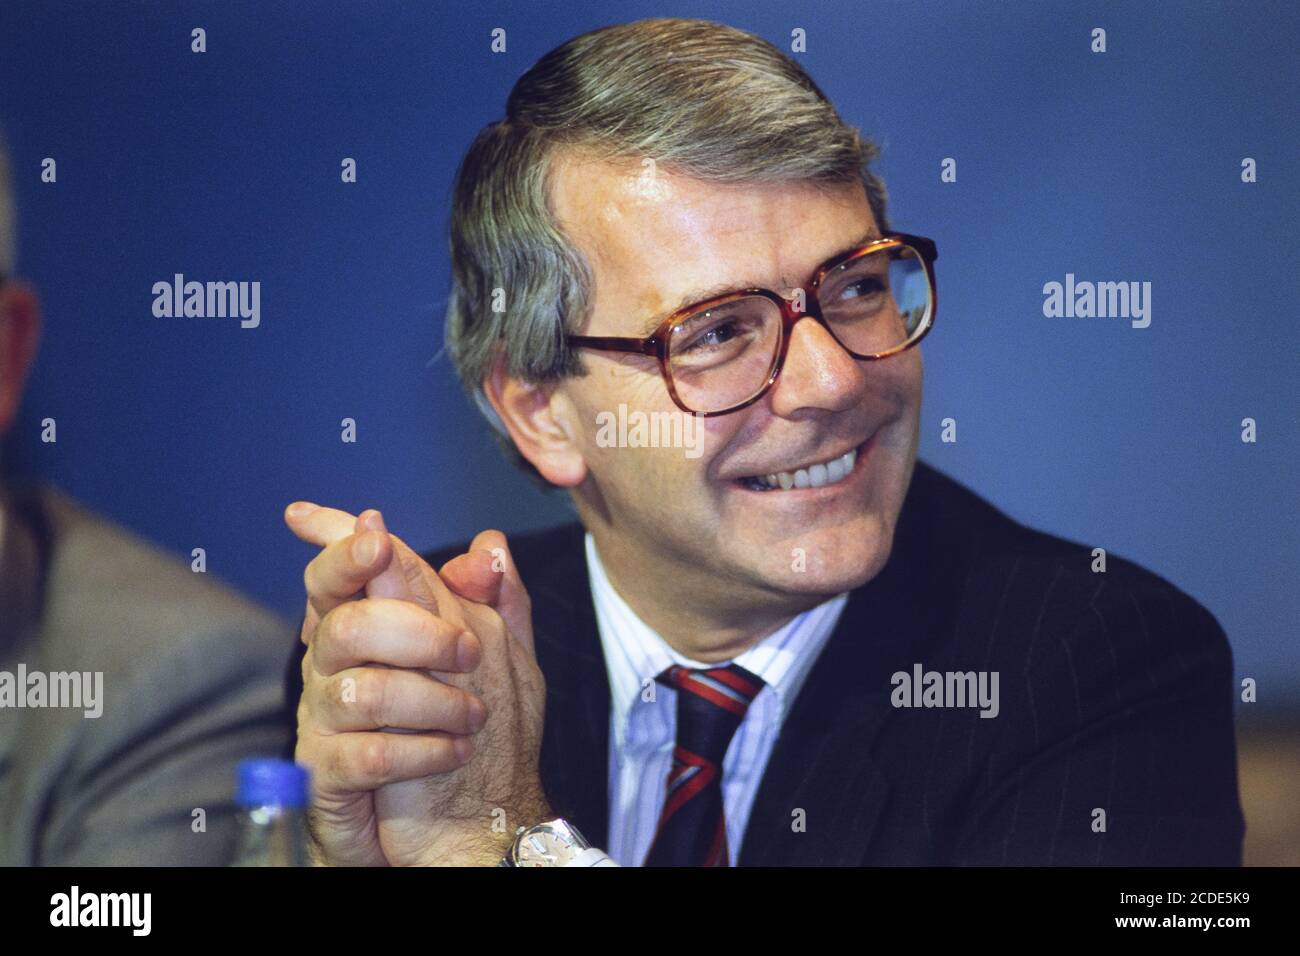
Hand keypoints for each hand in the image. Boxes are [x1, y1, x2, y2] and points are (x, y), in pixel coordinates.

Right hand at [286, 502, 550, 865]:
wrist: (459, 825)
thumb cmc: (466, 733)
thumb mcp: (499, 660)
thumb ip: (493, 600)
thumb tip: (490, 545)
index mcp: (370, 627)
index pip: (341, 574)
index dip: (346, 545)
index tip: (373, 531)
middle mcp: (335, 666)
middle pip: (347, 623)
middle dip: (418, 632)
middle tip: (470, 653)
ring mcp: (325, 720)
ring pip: (362, 690)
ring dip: (435, 703)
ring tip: (473, 719)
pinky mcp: (328, 774)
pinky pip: (366, 753)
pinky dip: (422, 751)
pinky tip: (451, 753)